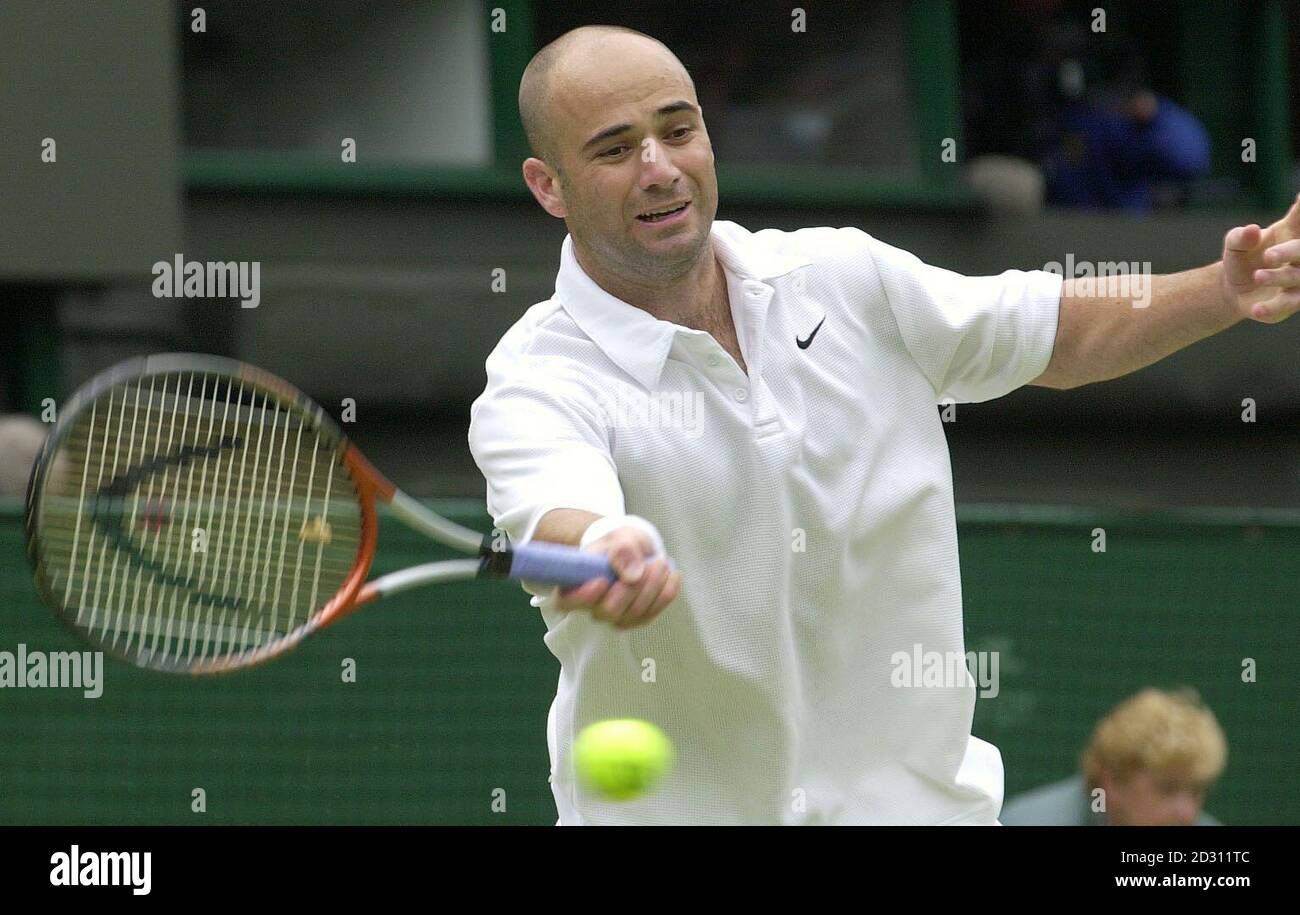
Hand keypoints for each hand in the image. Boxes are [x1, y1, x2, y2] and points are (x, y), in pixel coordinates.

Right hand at [555, 526, 680, 628]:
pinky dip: (666, 594)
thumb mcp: (620, 537)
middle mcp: (592, 606)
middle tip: (652, 562)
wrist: (635, 549)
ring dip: (653, 587)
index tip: (602, 580)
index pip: (567, 602)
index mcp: (575, 584)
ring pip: (634, 614)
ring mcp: (615, 616)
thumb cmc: (619, 543)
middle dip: (633, 587)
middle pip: (609, 610)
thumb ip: (622, 550)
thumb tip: (632, 575)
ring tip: (661, 562)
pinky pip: (652, 614)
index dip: (583, 596)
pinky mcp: (636, 619)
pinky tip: (672, 576)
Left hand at [1221, 192, 1299, 322]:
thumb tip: (1251, 230)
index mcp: (1290, 233)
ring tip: (1257, 276)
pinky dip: (1272, 308)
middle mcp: (1299, 256)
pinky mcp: (1288, 302)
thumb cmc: (1241, 258)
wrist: (1233, 288)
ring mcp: (1297, 280)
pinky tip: (1256, 310)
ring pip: (1297, 279)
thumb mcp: (1234, 244)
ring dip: (1279, 278)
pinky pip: (1285, 306)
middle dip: (1289, 252)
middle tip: (1268, 255)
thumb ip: (1240, 237)